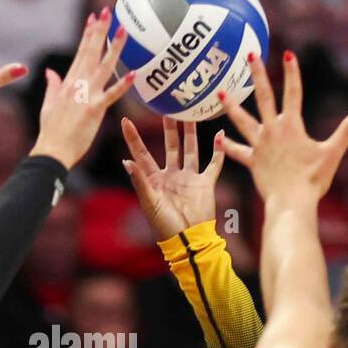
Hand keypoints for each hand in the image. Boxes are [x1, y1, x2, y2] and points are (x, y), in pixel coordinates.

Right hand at [30, 7, 133, 168]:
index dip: (88, 34)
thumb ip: (52, 86)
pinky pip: (112, 94)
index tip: (93, 17)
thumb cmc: (51, 132)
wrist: (52, 151)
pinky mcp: (94, 110)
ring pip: (103, 66)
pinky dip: (122, 83)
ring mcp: (86, 95)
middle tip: (108, 10)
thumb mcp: (48, 105)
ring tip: (123, 30)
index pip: (80, 52)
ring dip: (114, 47)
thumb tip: (50, 72)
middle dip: (99, 31)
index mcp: (69, 83)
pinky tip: (134, 73)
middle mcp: (78, 84)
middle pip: (91, 52)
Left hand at [120, 117, 224, 238]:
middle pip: (170, 145)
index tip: (126, 120)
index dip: (134, 137)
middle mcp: (172, 175)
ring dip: (191, 132)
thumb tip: (127, 161)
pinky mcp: (206, 183)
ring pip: (190, 149)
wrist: (188, 240)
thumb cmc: (164, 225)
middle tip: (168, 107)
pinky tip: (220, 134)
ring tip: (190, 113)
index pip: (142, 153)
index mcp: (154, 179)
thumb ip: (140, 180)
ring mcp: (189, 178)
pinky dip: (218, 150)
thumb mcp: (149, 202)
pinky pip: (214, 163)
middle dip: (168, 127)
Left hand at [219, 51, 347, 204]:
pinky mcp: (252, 162)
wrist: (292, 202)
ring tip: (219, 93)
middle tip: (250, 55)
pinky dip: (227, 146)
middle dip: (257, 74)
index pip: (293, 92)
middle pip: (263, 97)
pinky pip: (236, 152)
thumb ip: (347, 130)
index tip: (288, 54)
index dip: (292, 73)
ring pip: (241, 121)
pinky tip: (218, 138)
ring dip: (231, 105)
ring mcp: (259, 146)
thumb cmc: (313, 179)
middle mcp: (273, 131)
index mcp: (292, 126)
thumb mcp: (333, 152)